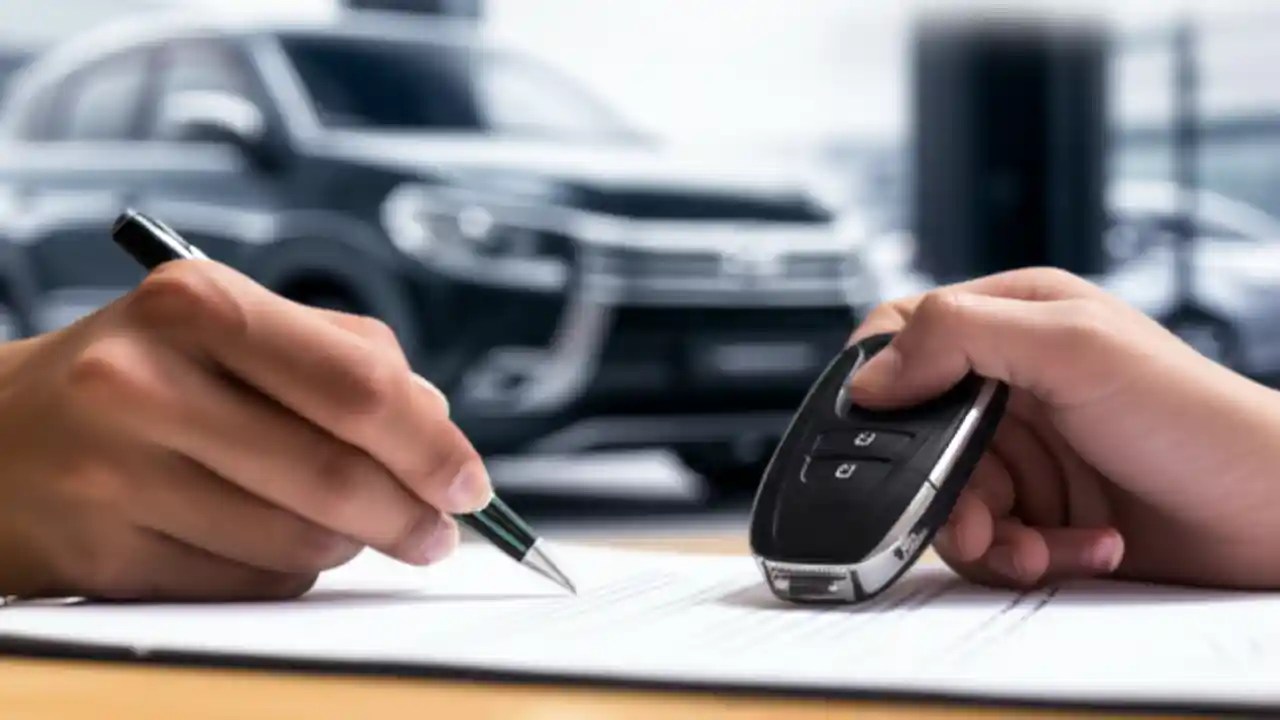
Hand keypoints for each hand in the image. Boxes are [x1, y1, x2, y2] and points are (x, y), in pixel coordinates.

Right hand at [0, 261, 490, 599]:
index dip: (432, 444)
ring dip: (346, 543)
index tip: (470, 482)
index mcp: (195, 304)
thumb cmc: (139, 373)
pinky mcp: (101, 557)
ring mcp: (115, 475)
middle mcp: (143, 383)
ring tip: (335, 520)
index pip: (357, 384)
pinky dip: (285, 574)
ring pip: (301, 544)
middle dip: (411, 515)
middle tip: (438, 530)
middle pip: (337, 474)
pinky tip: (263, 538)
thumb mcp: (229, 324)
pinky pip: (249, 587)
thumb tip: (437, 427)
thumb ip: (345, 358)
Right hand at [849, 268, 1279, 589]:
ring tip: (1037, 544)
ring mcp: (1025, 453)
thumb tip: (871, 376)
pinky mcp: (1038, 514)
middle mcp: (1012, 385)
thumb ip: (960, 337)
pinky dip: (1027, 556)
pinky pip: (988, 544)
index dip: (880, 378)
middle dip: (938, 484)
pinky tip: (1083, 547)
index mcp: (1012, 319)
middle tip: (972, 512)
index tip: (885, 427)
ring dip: (987, 534)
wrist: (1272, 520)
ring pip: (945, 498)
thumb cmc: (1199, 420)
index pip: (905, 331)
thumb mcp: (1073, 349)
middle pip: (915, 432)